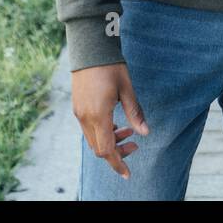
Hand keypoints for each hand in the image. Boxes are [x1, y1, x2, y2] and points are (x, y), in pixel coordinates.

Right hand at [71, 62, 149, 179]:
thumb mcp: (127, 89)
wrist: (90, 49)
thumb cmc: (111, 67)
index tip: (128, 173)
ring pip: (93, 139)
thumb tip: (145, 132)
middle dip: (117, 153)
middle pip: (99, 148)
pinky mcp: (77, 107)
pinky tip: (115, 122)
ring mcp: (79, 113)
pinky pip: (89, 128)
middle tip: (135, 145)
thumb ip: (135, 112)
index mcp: (98, 115)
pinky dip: (102, 132)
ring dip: (110, 141)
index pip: (107, 150)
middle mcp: (85, 117)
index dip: (118, 163)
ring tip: (128, 130)